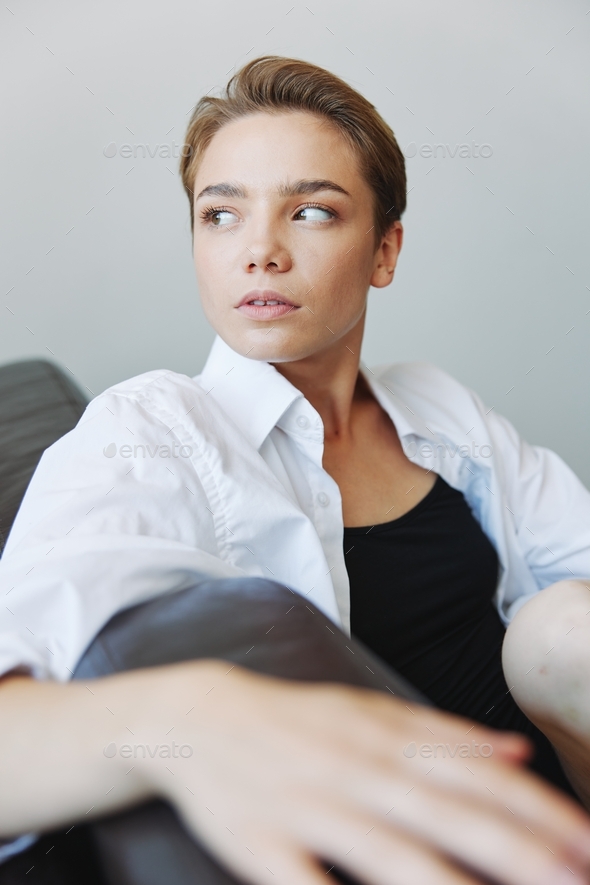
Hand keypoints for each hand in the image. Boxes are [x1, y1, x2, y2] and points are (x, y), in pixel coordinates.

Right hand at [143, 661, 589, 884]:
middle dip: (524, 852)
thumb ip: (442, 731)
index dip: (540, 812)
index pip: (479, 776)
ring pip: (393, 853)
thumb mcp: (370, 710)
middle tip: (583, 878)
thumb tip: (515, 750)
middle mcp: (358, 770)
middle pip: (451, 814)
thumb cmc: (297, 720)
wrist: (200, 717)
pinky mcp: (264, 845)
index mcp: (386, 737)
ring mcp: (312, 807)